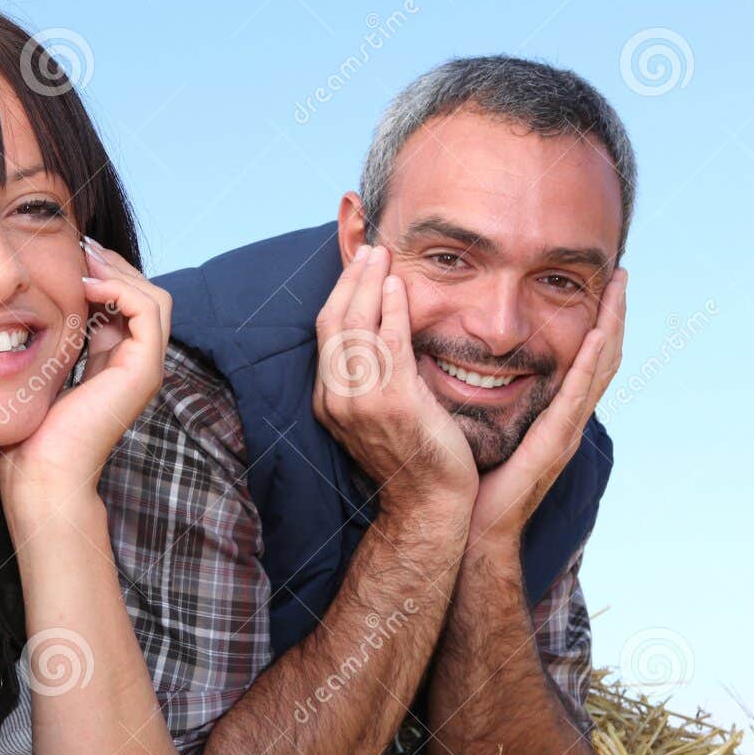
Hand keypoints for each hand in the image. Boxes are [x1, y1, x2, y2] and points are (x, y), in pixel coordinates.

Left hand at [0, 236, 168, 508]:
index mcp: (112, 363)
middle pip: (143, 293)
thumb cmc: (25, 433)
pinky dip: (120, 288)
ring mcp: (145, 368)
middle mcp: (135, 363)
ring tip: (81, 260)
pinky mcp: (144, 371)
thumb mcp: (30, 371)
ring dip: (118, 271)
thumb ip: (36, 341)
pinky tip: (83, 286)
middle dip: (112, 264)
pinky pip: (148, 310)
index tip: (65, 253)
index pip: (123, 301)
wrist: (39, 475)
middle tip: (75, 245)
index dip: (99, 272)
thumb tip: (8, 307)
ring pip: (153, 296)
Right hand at [312, 243, 476, 511]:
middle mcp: (338, 399)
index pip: (327, 335)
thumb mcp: (377, 417)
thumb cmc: (411, 460)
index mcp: (329, 402)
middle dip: (350, 281)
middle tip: (369, 251)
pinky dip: (391, 309)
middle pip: (334, 323)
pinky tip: (398, 287)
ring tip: (383, 256)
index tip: (357, 270)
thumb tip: (379, 340)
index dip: (340, 296)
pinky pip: (388, 342)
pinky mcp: (393, 401)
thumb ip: (370, 380)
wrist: (426, 504)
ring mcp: (362, 401)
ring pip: (357, 326)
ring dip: (370, 284)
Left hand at [468, 267, 626, 548]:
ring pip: (598, 369)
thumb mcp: (483, 425)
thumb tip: (465, 361)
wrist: (474, 527)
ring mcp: (565, 430)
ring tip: (619, 290)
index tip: (601, 287)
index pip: (582, 359)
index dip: (596, 323)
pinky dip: (590, 362)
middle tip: (620, 276)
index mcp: (552, 414)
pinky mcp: (554, 441)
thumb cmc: (473, 480)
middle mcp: (566, 419)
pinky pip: (576, 395)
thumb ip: (485, 396)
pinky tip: (597, 334)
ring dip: (611, 327)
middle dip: (613, 315)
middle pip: (601, 358)